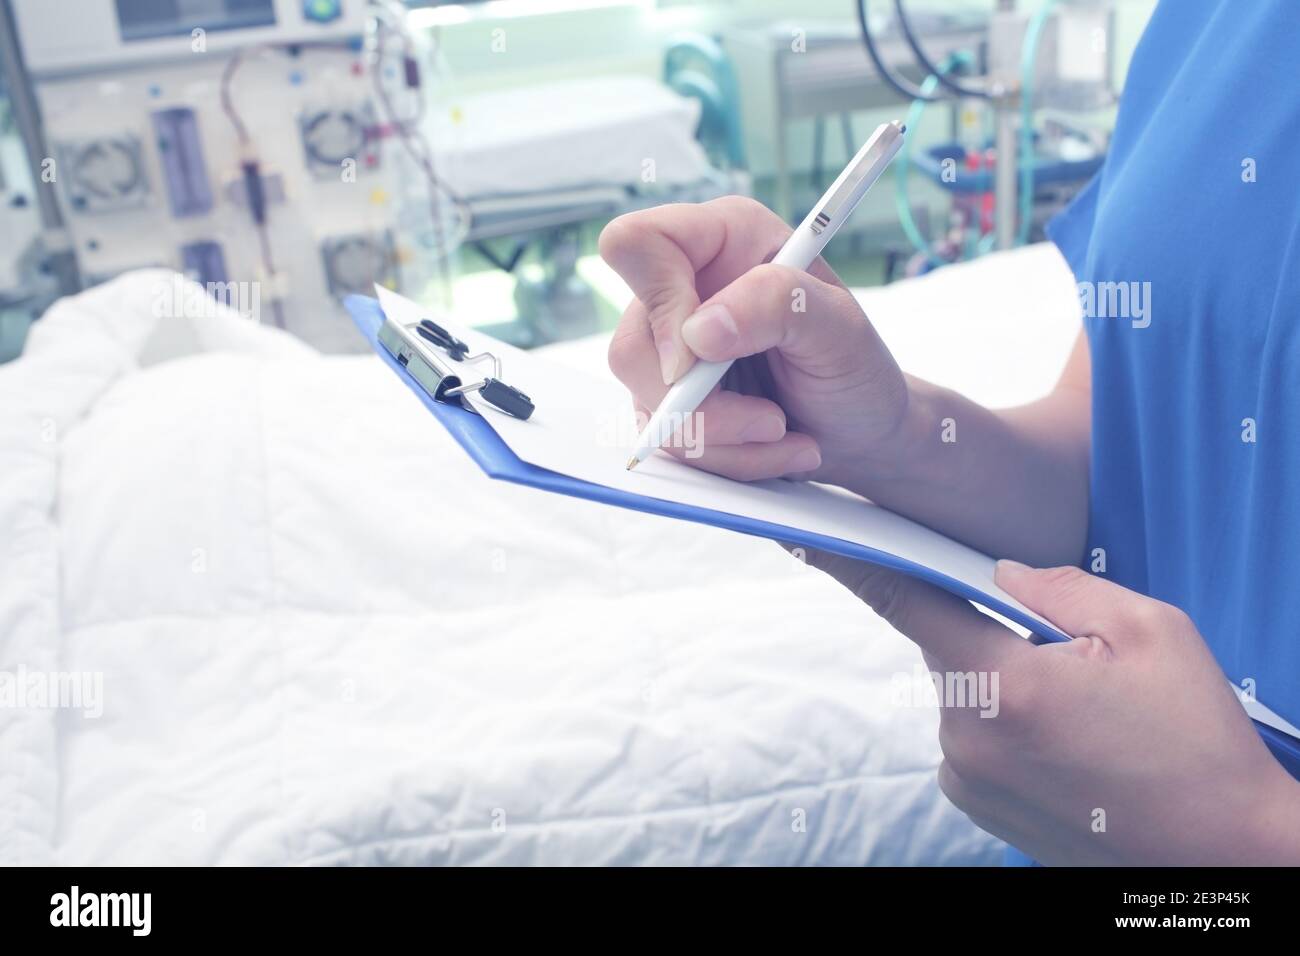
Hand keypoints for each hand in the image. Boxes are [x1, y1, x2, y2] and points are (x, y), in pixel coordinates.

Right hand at [599, 197, 909, 481]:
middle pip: (631, 348)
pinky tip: (770, 448)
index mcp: (722, 239)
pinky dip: (723, 458)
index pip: (637, 244)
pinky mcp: (666, 400)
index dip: (658, 301)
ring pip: (646, 406)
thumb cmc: (856, 368)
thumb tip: (698, 332)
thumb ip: (776, 304)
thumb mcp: (840, 329)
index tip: (703, 356)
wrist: (861, 431)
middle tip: (771, 421)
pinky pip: (665, 442)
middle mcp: (684, 287)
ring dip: (723, 440)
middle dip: (703, 406)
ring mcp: (669, 348)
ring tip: (784, 434)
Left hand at [801, 552, 1299, 863]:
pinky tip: (1066, 740)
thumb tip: (998, 574)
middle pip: (948, 647)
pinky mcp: (976, 805)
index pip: (906, 602)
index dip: (855, 562)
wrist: (1223, 851)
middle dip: (991, 632)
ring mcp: (967, 777)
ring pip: (963, 691)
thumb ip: (1059, 587)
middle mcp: (966, 736)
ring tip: (1082, 712)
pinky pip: (971, 734)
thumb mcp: (1151, 630)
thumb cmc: (1195, 739)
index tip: (806, 535)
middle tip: (1067, 654)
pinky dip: (1003, 722)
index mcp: (1002, 684)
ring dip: (1002, 682)